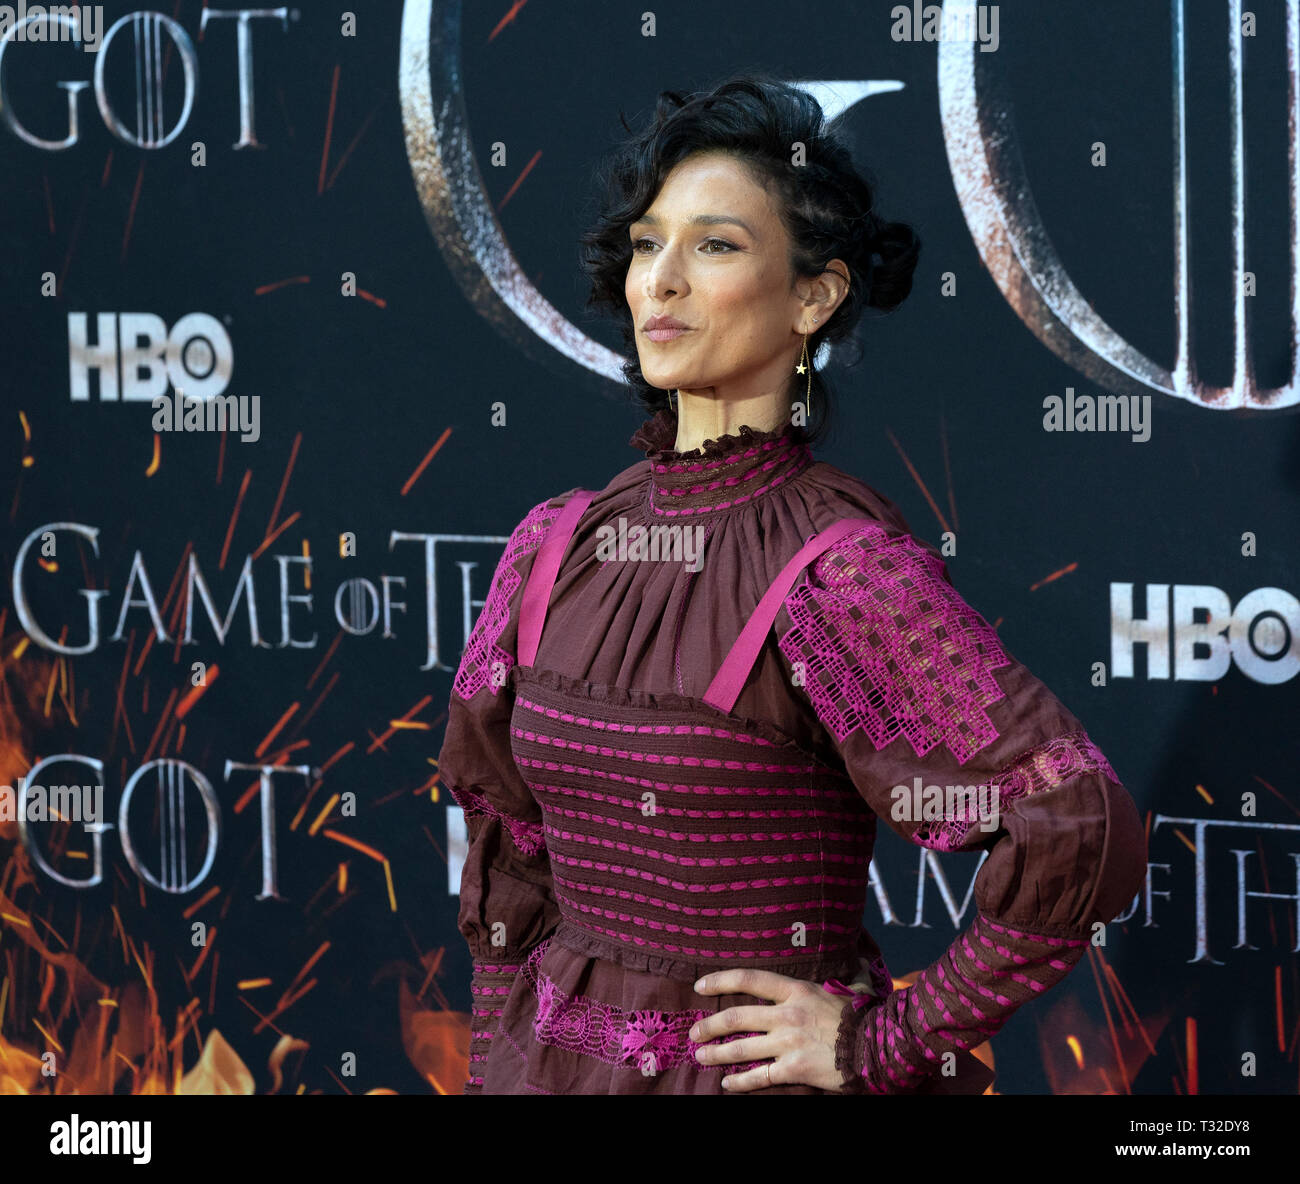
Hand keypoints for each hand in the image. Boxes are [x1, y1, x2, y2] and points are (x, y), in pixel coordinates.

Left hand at [689, 967, 862, 1091]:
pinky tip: (727, 1084)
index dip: (721, 980)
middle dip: (710, 1025)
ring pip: (741, 1048)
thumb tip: (858, 955)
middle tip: (694, 1032)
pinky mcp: (793, 1069)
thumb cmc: (860, 1017)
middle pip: (737, 1016)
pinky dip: (740, 1082)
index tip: (701, 986)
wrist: (875, 1049)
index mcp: (795, 990)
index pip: (750, 979)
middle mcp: (786, 1015)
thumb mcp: (844, 988)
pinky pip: (759, 1077)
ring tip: (701, 1056)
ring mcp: (788, 1043)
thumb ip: (834, 977)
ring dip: (716, 1053)